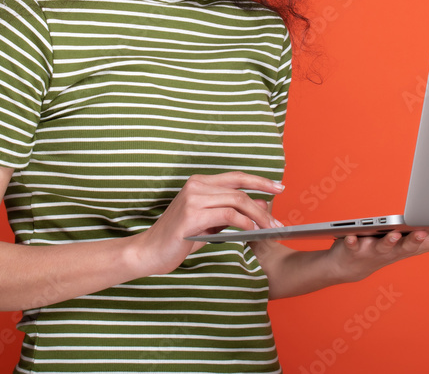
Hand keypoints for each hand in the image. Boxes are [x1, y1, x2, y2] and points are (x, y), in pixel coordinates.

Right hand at [129, 172, 284, 275]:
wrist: (149, 251)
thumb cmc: (178, 239)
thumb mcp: (209, 222)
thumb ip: (231, 212)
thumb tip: (261, 205)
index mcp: (199, 183)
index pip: (236, 177)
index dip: (260, 181)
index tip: (279, 187)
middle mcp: (196, 185)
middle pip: (239, 189)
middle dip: (263, 204)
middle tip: (279, 221)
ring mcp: (193, 198)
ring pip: (236, 201)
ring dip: (257, 216)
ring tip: (269, 230)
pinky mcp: (191, 215)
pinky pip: (227, 215)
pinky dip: (244, 223)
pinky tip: (252, 231)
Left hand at [327, 227, 428, 283]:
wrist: (351, 267)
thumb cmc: (388, 250)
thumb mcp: (416, 245)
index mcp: (410, 247)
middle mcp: (394, 251)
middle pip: (409, 247)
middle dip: (417, 240)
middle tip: (424, 233)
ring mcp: (375, 251)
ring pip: (384, 247)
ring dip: (389, 242)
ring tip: (393, 234)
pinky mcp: (355, 249)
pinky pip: (353, 245)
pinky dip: (353, 241)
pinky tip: (352, 237)